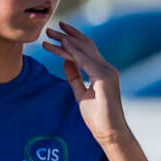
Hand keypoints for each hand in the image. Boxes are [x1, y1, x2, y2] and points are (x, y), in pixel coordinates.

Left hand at [42, 21, 127, 147]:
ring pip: (83, 52)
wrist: (110, 132)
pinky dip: (74, 52)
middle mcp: (108, 69)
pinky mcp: (104, 79)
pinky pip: (86, 62)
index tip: (59, 32)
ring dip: (66, 41)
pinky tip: (63, 44)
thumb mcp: (81, 93)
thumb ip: (74, 76)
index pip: (87, 51)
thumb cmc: (98, 117)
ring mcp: (108, 73)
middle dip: (67, 36)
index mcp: (103, 72)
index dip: (73, 40)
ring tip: (50, 33)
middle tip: (50, 28)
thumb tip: (66, 61)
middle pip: (85, 47)